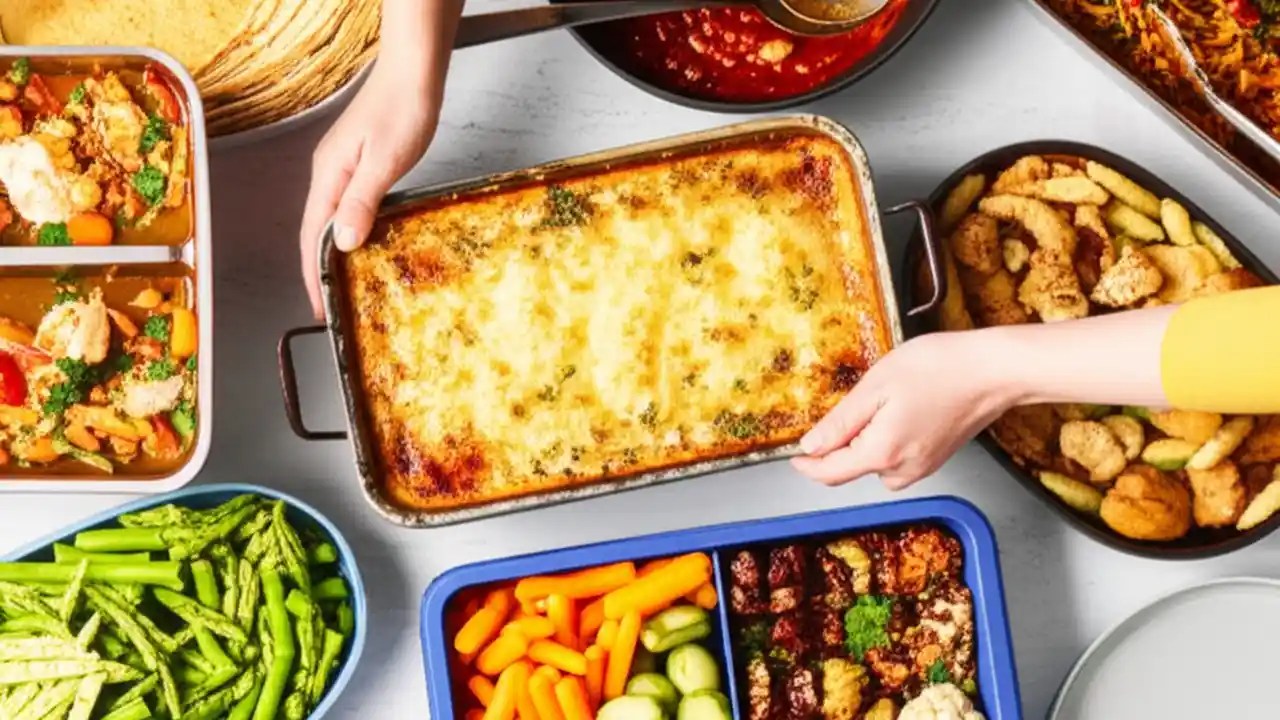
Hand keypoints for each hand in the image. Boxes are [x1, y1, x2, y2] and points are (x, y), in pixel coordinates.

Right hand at [298, 60, 441, 317]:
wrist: (412, 74)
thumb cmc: (402, 111)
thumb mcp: (384, 162)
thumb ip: (361, 202)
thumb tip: (342, 243)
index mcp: (329, 176)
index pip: (313, 236)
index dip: (313, 274)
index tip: (318, 307)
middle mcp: (328, 174)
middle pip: (316, 231)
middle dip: (319, 270)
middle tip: (331, 304)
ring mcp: (342, 167)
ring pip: (331, 219)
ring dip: (334, 252)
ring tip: (343, 284)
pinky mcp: (358, 163)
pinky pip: (346, 205)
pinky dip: (350, 230)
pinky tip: (363, 242)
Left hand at [791, 332, 1018, 489]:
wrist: (993, 371)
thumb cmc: (939, 369)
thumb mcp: (875, 387)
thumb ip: (840, 422)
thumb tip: (811, 448)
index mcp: (881, 453)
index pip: (831, 473)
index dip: (807, 465)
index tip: (794, 455)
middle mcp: (902, 470)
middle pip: (852, 470)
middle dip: (838, 449)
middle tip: (841, 411)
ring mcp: (922, 467)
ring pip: (875, 465)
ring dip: (865, 445)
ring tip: (877, 405)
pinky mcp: (935, 459)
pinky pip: (897, 459)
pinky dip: (887, 442)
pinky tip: (899, 412)